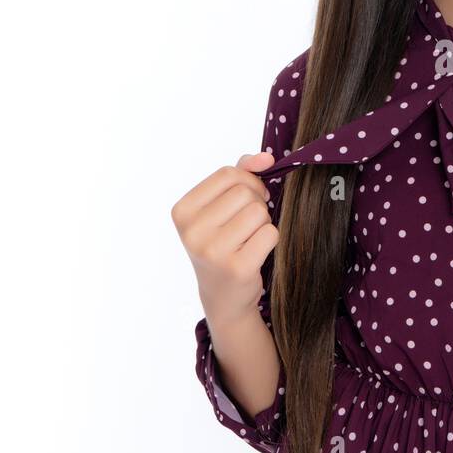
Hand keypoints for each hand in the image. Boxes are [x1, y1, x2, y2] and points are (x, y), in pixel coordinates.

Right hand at [171, 151, 278, 329]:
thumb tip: (268, 158)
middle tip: (248, 224)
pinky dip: (270, 239)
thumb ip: (241, 173)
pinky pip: (270, 233)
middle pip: (245, 192)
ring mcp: (212, 251)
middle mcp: (192, 231)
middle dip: (256, 203)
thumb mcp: (221, 205)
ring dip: (264, 222)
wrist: (223, 294)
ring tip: (249, 238)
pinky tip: (255, 252)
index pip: (227, 174)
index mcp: (182, 211)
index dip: (248, 180)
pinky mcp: (237, 268)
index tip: (249, 197)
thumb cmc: (223, 241)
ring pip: (259, 212)